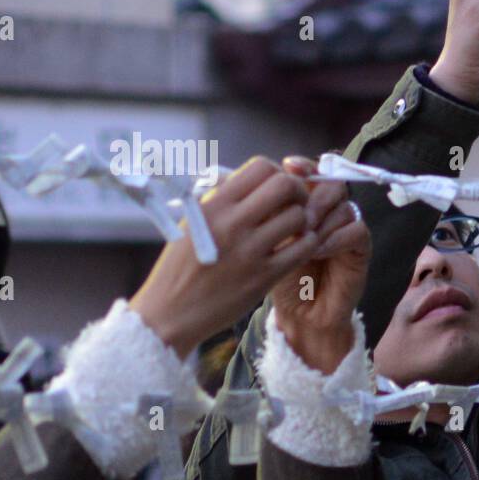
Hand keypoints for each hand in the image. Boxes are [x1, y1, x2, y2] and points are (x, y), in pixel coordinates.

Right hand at [131, 158, 317, 357]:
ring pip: (299, 216)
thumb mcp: (194, 221)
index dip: (278, 172)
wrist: (170, 312)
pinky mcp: (263, 277)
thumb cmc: (182, 265)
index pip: (261, 166)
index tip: (278, 188)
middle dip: (299, 191)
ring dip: (304, 220)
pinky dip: (308, 243)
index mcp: (213, 205)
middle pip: (286, 185)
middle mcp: (232, 223)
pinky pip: (303, 248)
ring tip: (296, 229)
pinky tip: (298, 246)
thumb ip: (224, 198)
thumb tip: (257, 179)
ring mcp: (249, 251)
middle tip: (296, 204)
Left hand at [268, 158, 370, 373]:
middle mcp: (330, 212)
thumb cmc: (278, 277)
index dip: (304, 166)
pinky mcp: (361, 249)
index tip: (288, 166)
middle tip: (298, 215)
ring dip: (323, 220)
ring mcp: (347, 229)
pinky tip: (316, 251)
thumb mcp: (267, 240)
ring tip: (303, 238)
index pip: (312, 172)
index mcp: (307, 203)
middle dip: (315, 194)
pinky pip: (357, 230)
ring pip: (345, 207)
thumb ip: (271, 211)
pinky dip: (336, 238)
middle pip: (334, 184)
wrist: (300, 314)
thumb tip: (265, 180)